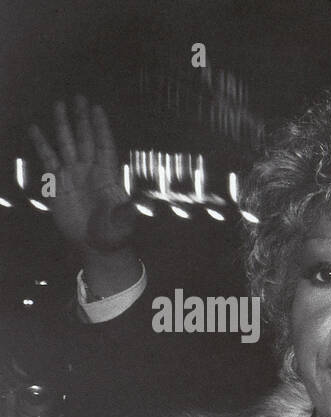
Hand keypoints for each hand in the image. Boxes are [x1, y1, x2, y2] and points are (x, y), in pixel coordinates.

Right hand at [29, 95, 136, 257]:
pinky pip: (49, 159)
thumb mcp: (123, 223)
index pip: (104, 145)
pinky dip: (42, 144)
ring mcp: (74, 175)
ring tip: (59, 105)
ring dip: (63, 125)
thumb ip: (126, 212)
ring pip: (67, 144)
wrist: (96, 245)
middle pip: (85, 139)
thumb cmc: (115, 234)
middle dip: (82, 118)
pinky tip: (36, 129)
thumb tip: (136, 205)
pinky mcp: (59, 183)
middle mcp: (90, 171)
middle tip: (78, 97)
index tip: (97, 109)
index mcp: (107, 176)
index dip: (100, 128)